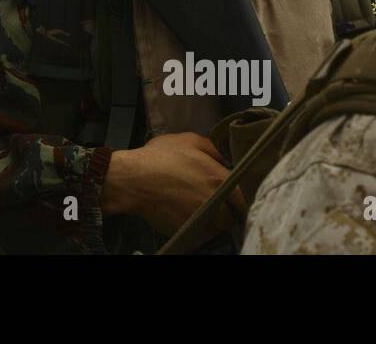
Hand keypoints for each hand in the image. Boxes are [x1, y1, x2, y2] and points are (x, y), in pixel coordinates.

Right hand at [101, 132, 245, 236]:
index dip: (238, 198)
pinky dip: (196, 228)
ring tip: (198, 210)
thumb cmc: (159, 157)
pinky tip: (184, 215)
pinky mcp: (186, 231)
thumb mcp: (188, 140)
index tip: (233, 196)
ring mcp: (200, 220)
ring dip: (212, 221)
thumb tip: (226, 158)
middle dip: (225, 211)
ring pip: (216, 228)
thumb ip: (213, 148)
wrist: (132, 180)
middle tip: (212, 201)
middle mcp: (214, 203)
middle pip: (231, 217)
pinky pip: (199, 234)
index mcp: (218, 180)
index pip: (243, 198)